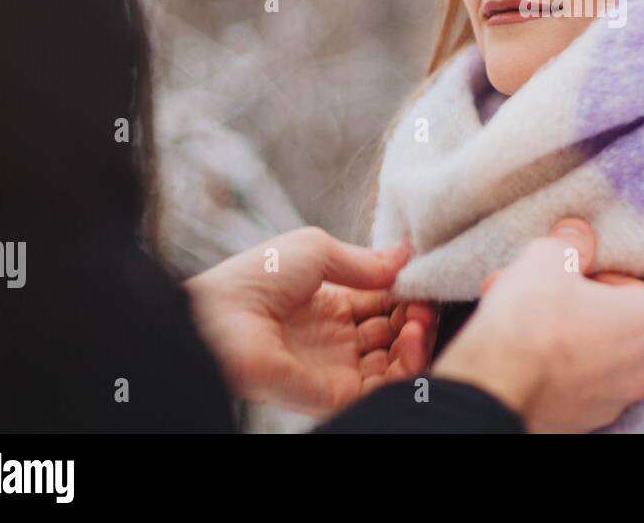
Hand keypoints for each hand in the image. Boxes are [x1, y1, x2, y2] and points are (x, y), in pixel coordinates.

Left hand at [184, 226, 438, 416]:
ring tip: (418, 318)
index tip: (424, 279)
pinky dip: (408, 365)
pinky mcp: (336, 394)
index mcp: (330, 305)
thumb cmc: (256, 278)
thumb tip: (406, 254)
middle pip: (395, 332)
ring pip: (397, 362)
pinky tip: (411, 335)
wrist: (217, 318)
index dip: (407, 292)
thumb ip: (365, 260)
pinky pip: (384, 388)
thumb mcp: (316, 249)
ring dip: (418, 338)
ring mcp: (337, 368)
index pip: (384, 303)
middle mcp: (337, 339)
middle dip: (418, 315)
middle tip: (426, 301)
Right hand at [431, 218, 643, 432]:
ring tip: (514, 316)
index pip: (626, 283)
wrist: (494, 387)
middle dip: (569, 304)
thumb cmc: (531, 319)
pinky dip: (549, 367)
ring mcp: (614, 401)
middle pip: (607, 320)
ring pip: (587, 352)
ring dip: (557, 334)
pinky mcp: (583, 423)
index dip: (589, 274)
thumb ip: (571, 242)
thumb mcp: (549, 257)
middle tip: (531, 289)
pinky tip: (516, 350)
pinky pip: (571, 383)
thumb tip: (578, 234)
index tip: (562, 274)